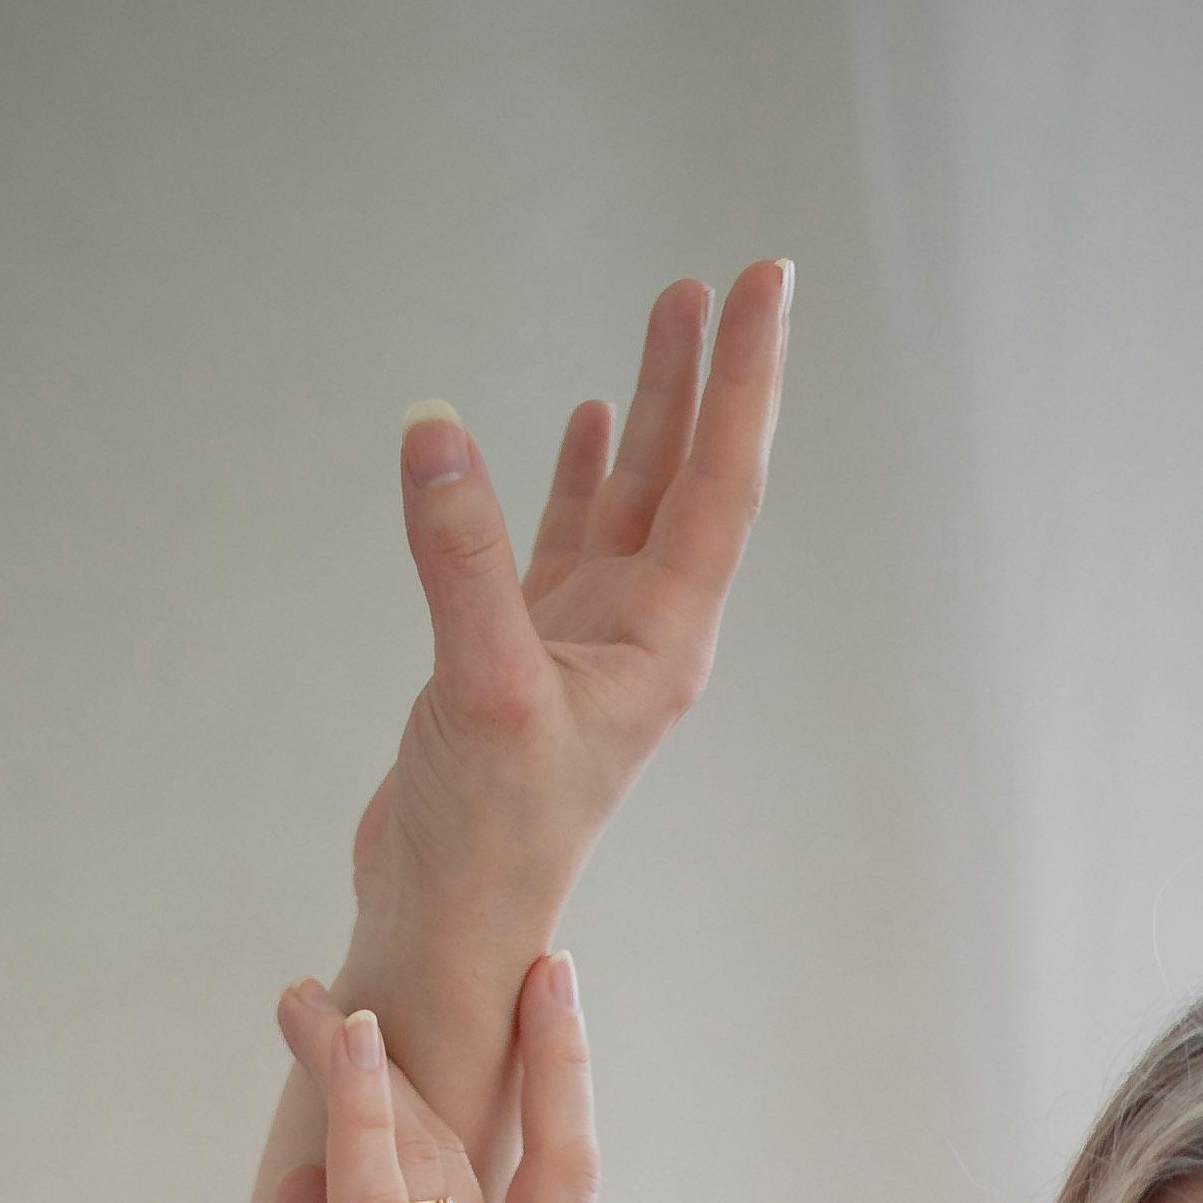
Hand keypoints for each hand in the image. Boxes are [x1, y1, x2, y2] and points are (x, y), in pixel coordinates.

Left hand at [217, 954, 595, 1202]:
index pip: (568, 1179)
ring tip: (304, 1005)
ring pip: (416, 1158)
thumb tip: (340, 1192)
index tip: (555, 992)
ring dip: (357, 1062)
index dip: (564, 1075)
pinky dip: (350, 1095)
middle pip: (484, 1149)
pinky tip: (331, 1027)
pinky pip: (369, 1184)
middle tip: (414, 968)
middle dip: (461, 1044)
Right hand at [349, 262, 790, 975]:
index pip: (723, 483)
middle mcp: (642, 634)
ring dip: (651, 410)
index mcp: (664, 642)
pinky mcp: (525, 653)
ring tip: (669, 312)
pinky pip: (568, 537)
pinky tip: (585, 418)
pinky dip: (579, 475)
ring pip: (633, 497)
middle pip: (692, 476)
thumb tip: (436, 434)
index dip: (746, 379)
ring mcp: (585, 640)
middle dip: (709, 377)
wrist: (444, 923)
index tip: (767, 281)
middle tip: (725, 279)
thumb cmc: (486, 836)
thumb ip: (462, 560)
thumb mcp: (482, 688)